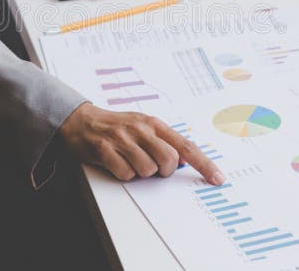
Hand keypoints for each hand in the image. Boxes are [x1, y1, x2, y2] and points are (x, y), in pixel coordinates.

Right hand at [59, 103, 225, 185]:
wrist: (80, 120)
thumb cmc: (115, 126)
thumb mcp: (142, 127)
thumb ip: (163, 142)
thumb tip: (182, 161)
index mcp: (154, 124)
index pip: (186, 146)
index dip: (204, 164)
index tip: (218, 178)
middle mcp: (141, 129)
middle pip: (168, 161)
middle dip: (161, 171)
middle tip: (150, 167)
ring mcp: (122, 138)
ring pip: (146, 170)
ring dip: (139, 173)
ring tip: (128, 161)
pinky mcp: (105, 149)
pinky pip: (125, 173)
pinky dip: (122, 174)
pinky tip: (115, 163)